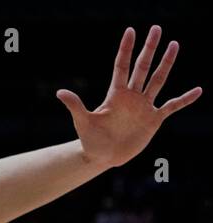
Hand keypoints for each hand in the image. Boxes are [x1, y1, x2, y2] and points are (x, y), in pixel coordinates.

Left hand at [57, 25, 201, 169]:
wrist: (102, 157)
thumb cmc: (90, 140)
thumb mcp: (83, 122)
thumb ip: (75, 106)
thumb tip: (60, 92)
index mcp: (116, 94)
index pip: (121, 66)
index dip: (126, 49)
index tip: (131, 30)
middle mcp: (132, 96)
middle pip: (143, 67)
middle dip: (150, 49)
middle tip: (157, 29)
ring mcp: (144, 106)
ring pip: (158, 80)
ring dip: (166, 63)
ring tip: (174, 45)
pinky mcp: (153, 119)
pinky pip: (172, 106)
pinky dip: (185, 99)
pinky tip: (198, 90)